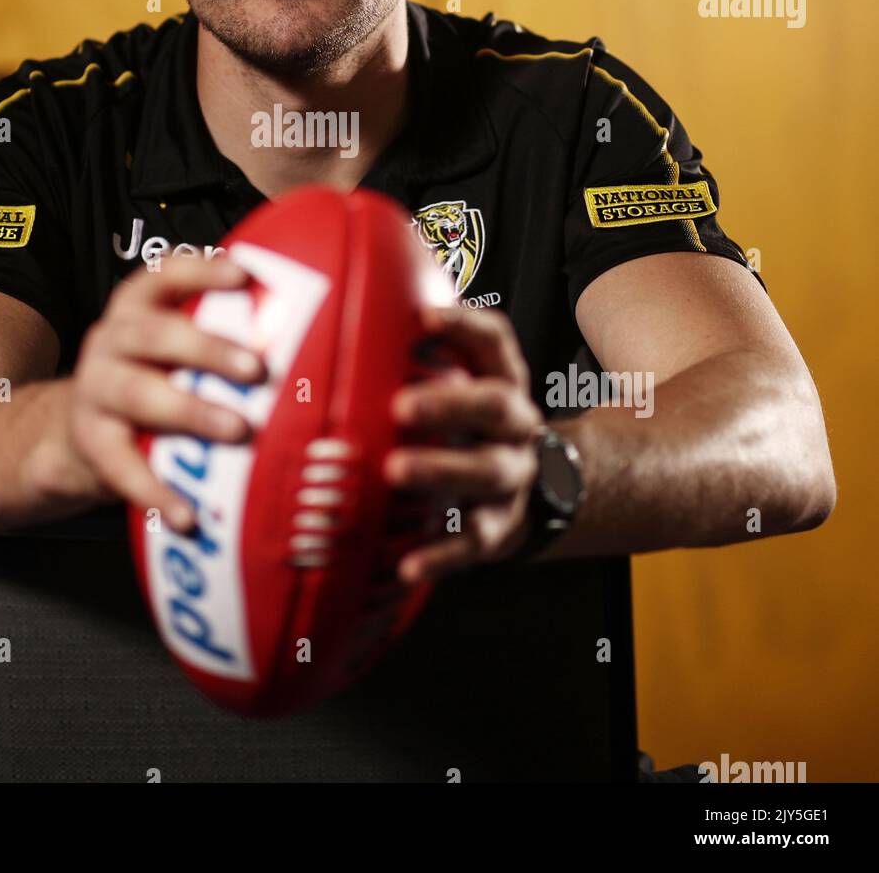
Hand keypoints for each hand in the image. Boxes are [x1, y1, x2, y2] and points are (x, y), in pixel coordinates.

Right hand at [30, 254, 265, 529]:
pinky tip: (188, 514)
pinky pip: (122, 468)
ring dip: (190, 411)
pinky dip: (155, 492)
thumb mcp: (172, 347)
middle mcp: (110, 340)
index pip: (164, 273)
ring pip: (138, 394)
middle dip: (206, 348)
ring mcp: (95, 390)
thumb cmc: (152, 378)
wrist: (74, 433)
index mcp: (137, 306)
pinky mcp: (91, 443)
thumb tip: (314, 337)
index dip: (201, 270)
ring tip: (237, 430)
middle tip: (256, 367)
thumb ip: (219, 333)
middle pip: (152, 334)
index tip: (242, 274)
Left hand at [385, 303, 543, 583]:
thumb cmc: (471, 424)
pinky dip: (439, 554)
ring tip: (395, 470)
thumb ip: (423, 357)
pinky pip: (472, 542)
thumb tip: (349, 318)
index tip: (423, 317)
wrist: (531, 489)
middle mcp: (515, 424)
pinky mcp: (500, 527)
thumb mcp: (463, 383)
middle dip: (449, 404)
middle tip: (401, 406)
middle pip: (494, 406)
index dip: (463, 325)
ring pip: (486, 471)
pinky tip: (406, 562)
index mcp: (503, 379)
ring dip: (441, 469)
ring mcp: (512, 476)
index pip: (493, 341)